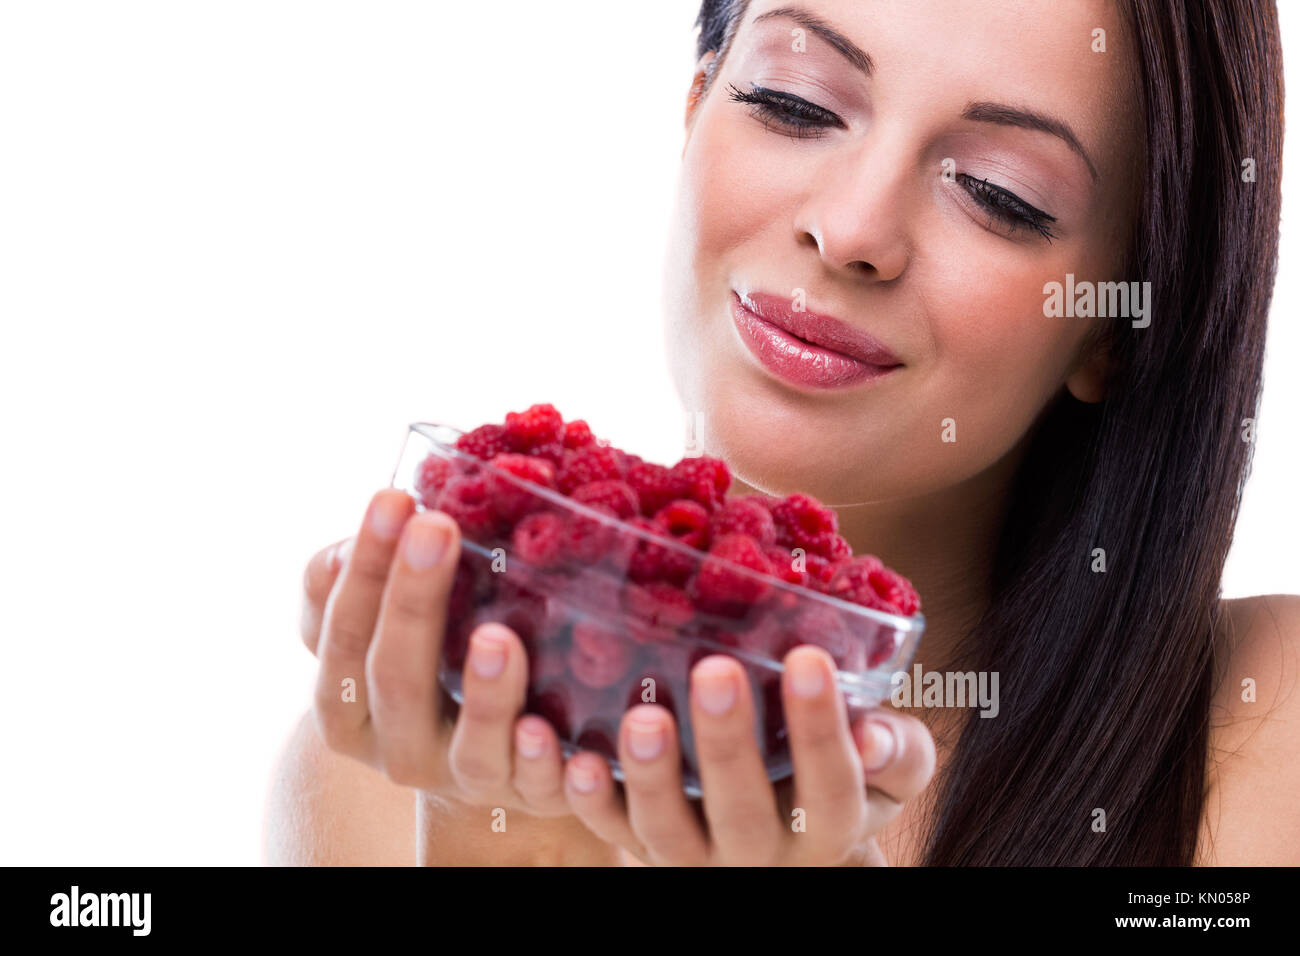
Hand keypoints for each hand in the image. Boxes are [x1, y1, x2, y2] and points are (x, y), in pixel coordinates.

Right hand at [300, 488, 576, 816]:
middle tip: (436, 526)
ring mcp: (464, 776)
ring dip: (484, 693)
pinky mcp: (526, 795)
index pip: (343, 633)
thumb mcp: (382, 621)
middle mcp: (396, 748)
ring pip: (471, 746)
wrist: (483, 751)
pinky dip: (542, 761)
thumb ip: (361, 577)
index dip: (365, 569)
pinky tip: (547, 727)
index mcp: (346, 702)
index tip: (391, 499)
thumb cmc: (427, 657)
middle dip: (414, 600)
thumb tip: (369, 525)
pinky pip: (537, 786)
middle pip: (397, 679)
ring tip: (496, 636)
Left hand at [558, 648, 936, 864]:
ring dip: (652, 776)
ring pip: (668, 831)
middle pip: (743, 811)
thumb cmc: (837, 778)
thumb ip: (897, 750)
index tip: (808, 657)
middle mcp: (760, 852)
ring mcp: (696, 856)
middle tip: (715, 670)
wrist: (785, 847)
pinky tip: (577, 760)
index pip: (832, 785)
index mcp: (827, 825)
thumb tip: (874, 734)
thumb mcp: (887, 771)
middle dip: (728, 744)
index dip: (821, 727)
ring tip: (644, 717)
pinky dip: (592, 801)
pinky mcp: (641, 848)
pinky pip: (613, 832)